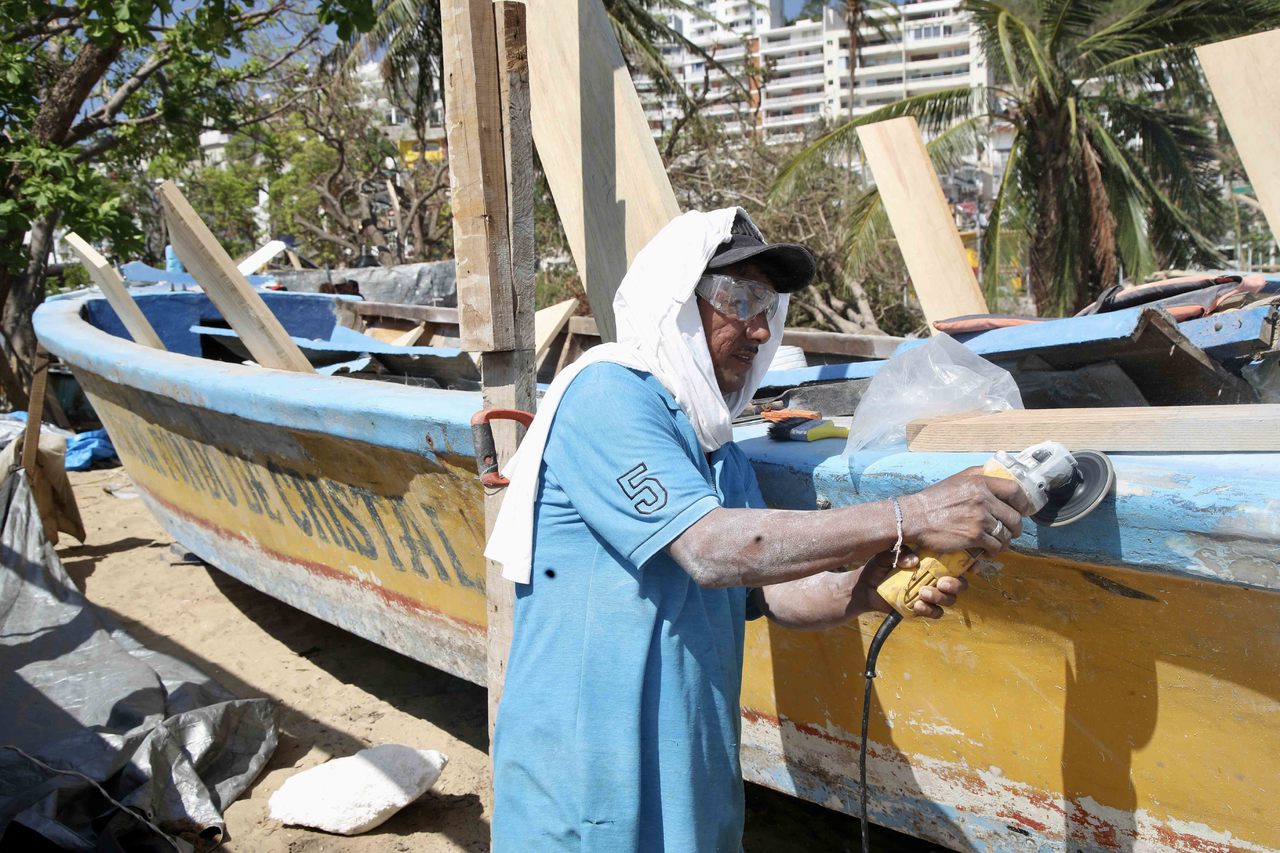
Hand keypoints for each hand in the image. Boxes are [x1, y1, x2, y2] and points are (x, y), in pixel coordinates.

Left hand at [854, 547, 968, 618]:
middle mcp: (936, 579)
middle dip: (956, 585)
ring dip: (940, 598)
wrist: (865, 586)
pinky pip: (935, 613)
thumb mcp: (887, 555)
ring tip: (923, 593)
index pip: (958, 564)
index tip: (973, 568)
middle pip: (960, 585)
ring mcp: (930, 595)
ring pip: (949, 600)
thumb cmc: (880, 566)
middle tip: (941, 583)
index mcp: (933, 563)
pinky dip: (929, 610)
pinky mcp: (922, 609)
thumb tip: (914, 560)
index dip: (970, 565)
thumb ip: (899, 553)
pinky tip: (917, 605)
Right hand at [900, 467, 1029, 555]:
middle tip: (1010, 532)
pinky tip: (989, 551)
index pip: (1014, 490)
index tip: (1022, 510)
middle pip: (1014, 517)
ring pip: (1006, 534)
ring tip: (999, 543)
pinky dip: (995, 550)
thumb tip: (996, 473)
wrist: (914, 517)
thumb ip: (978, 474)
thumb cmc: (934, 499)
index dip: (1022, 502)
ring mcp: (979, 519)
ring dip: (1005, 541)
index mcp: (980, 482)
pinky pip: (995, 545)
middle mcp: (982, 499)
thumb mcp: (957, 479)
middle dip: (1015, 528)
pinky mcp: (974, 536)